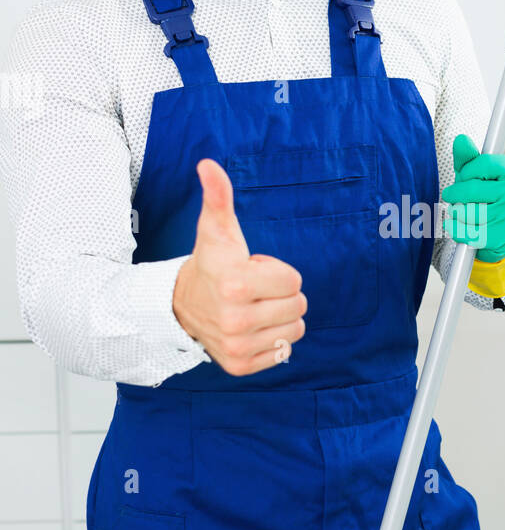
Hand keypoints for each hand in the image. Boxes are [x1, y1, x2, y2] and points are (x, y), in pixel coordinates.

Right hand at [172, 159, 306, 376]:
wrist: (181, 306)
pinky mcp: (240, 366)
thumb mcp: (216, 229)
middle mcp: (235, 320)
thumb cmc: (210, 263)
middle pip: (298, 305)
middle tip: (253, 290)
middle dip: (281, 293)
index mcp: (235, 284)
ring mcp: (237, 346)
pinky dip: (273, 339)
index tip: (252, 270)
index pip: (293, 280)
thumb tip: (208, 164)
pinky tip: (251, 327)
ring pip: (295, 329)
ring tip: (252, 307)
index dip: (276, 270)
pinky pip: (284, 352)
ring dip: (280, 316)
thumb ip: (218, 196)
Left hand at [440, 134, 504, 261]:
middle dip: (455, 194)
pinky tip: (457, 226)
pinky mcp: (503, 237)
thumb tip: (461, 140)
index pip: (480, 164)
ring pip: (467, 212)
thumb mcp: (479, 174)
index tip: (465, 179)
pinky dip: (455, 229)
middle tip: (454, 197)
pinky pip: (468, 232)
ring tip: (459, 211)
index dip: (466, 172)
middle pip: (471, 190)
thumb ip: (468, 157)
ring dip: (455, 212)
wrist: (502, 233)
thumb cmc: (489, 198)